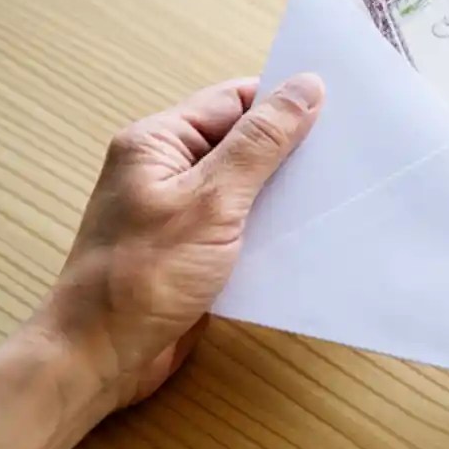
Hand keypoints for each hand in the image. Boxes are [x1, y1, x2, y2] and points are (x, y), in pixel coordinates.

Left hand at [33, 74, 323, 406]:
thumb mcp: (212, 201)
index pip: (235, 101)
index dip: (286, 103)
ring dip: (286, 193)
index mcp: (159, 143)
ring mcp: (179, 211)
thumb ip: (260, 143)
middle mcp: (167, 170)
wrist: (100, 361)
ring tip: (338, 193)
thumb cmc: (143, 278)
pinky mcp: (194, 249)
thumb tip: (306, 88)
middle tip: (348, 154)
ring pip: (248, 186)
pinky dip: (273, 227)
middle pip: (244, 141)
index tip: (341, 111)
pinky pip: (243, 224)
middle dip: (292, 150)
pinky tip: (307, 235)